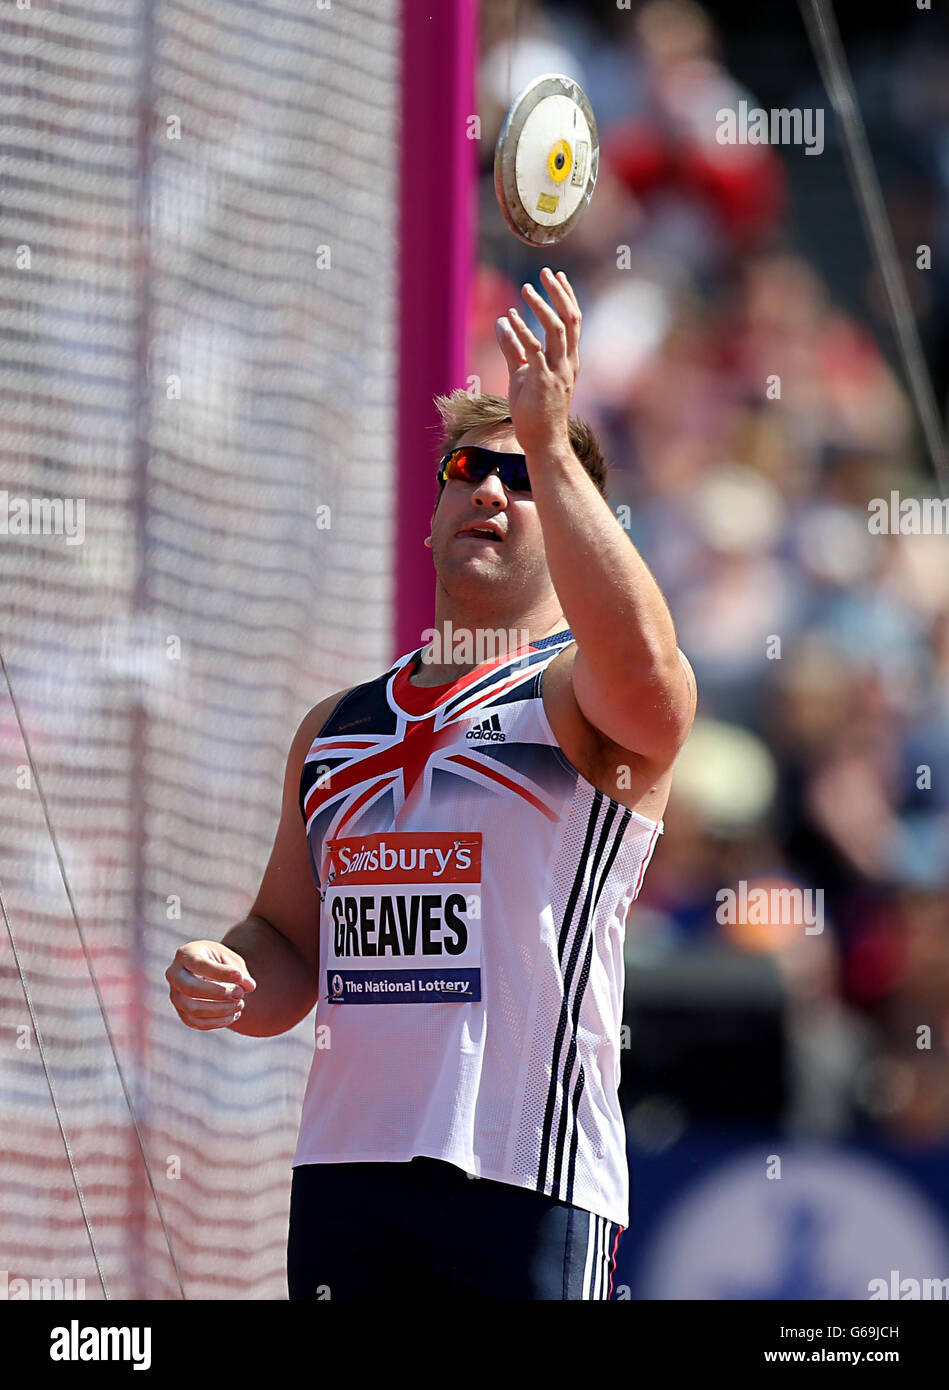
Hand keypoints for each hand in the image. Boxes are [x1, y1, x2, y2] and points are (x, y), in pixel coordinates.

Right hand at [165, 940, 255, 1030]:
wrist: (207, 970)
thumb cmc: (219, 961)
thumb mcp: (230, 959)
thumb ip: (239, 971)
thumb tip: (250, 986)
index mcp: (186, 955)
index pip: (200, 965)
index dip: (221, 973)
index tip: (240, 977)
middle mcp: (174, 975)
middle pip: (191, 989)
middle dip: (219, 993)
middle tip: (240, 993)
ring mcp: (175, 995)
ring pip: (192, 1009)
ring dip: (220, 1010)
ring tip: (240, 1005)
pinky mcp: (181, 1012)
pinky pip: (196, 1023)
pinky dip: (217, 1022)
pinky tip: (234, 1015)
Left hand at [494, 266, 580, 455]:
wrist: (542, 440)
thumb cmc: (534, 410)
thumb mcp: (522, 373)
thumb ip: (513, 347)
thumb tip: (502, 321)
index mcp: (568, 359)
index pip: (574, 321)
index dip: (567, 296)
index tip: (556, 275)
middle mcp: (567, 362)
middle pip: (571, 319)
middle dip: (559, 293)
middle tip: (545, 272)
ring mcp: (557, 372)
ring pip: (557, 330)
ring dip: (542, 307)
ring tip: (526, 289)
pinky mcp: (542, 382)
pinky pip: (534, 350)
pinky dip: (523, 331)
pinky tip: (511, 318)